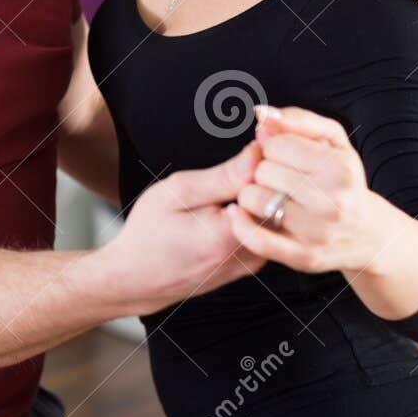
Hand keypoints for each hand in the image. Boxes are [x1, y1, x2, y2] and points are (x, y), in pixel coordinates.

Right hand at [105, 142, 266, 315]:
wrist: (137, 279)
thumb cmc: (149, 233)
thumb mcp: (176, 194)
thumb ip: (222, 176)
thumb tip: (258, 154)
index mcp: (229, 236)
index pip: (272, 187)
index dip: (268, 158)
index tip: (260, 137)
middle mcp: (249, 254)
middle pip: (280, 203)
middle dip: (270, 173)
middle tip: (252, 152)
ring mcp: (254, 263)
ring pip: (277, 217)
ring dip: (264, 192)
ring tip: (237, 179)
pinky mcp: (253, 264)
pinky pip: (267, 230)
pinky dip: (257, 210)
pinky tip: (233, 201)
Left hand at [228, 105, 387, 275]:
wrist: (367, 234)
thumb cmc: (343, 178)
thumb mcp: (331, 140)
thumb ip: (296, 120)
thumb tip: (261, 114)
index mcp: (342, 168)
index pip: (275, 145)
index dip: (272, 148)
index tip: (283, 157)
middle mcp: (334, 202)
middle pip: (262, 171)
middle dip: (263, 171)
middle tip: (280, 179)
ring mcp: (318, 232)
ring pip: (253, 199)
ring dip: (252, 195)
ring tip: (270, 197)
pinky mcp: (303, 257)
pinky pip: (256, 238)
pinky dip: (240, 224)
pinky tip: (238, 214)